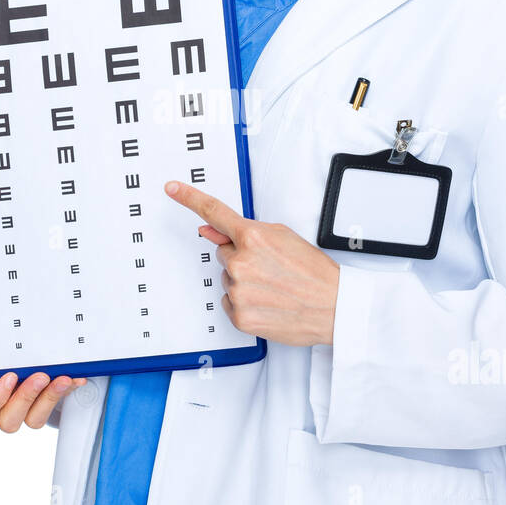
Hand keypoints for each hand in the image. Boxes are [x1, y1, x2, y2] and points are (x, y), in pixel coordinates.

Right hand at [0, 317, 86, 429]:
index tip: (9, 378)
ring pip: (34, 419)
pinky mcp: (50, 397)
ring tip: (61, 378)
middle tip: (38, 376)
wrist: (32, 324)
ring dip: (48, 399)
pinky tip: (76, 376)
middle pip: (8, 420)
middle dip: (25, 400)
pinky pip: (58, 405)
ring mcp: (29, 402)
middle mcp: (5, 400)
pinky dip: (68, 391)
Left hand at [163, 181, 338, 346]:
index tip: (173, 188)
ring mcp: (238, 291)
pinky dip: (244, 303)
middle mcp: (241, 263)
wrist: (333, 306)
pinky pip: (229, 302)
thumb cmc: (313, 272)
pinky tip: (267, 302)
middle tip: (270, 268)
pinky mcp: (239, 316)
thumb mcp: (282, 237)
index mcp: (253, 238)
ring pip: (227, 279)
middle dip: (241, 258)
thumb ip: (244, 232)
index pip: (214, 212)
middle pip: (223, 254)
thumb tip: (209, 230)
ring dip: (244, 282)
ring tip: (274, 287)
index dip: (189, 198)